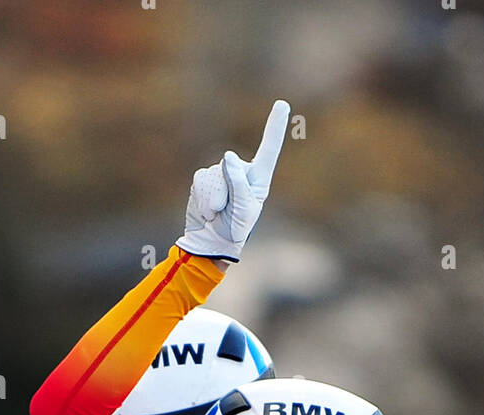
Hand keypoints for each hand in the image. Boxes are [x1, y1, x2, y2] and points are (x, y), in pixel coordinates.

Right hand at [176, 99, 289, 262]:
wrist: (211, 242)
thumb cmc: (234, 229)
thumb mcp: (241, 209)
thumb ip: (237, 183)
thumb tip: (228, 156)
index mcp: (259, 179)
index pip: (269, 149)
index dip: (275, 127)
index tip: (283, 104)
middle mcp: (241, 171)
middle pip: (231, 168)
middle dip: (226, 192)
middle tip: (228, 213)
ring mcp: (222, 174)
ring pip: (214, 175)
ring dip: (213, 199)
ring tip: (217, 214)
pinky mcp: (204, 178)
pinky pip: (200, 180)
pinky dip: (202, 198)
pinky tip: (207, 211)